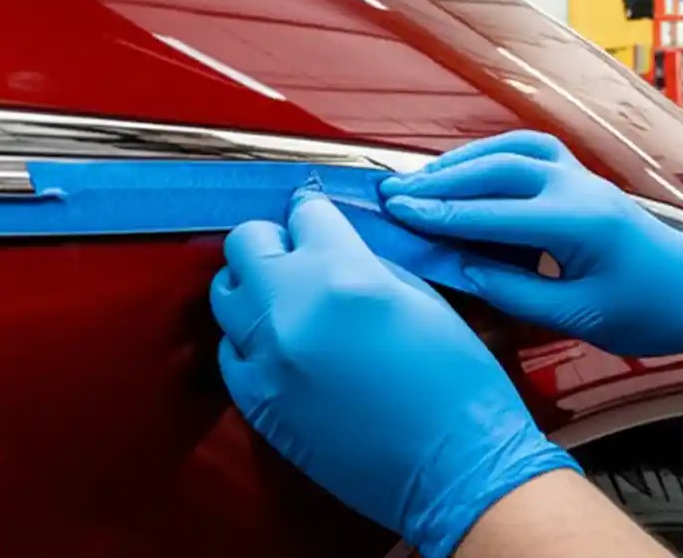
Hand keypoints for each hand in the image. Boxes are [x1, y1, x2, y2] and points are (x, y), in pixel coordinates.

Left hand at [211, 190, 578, 557]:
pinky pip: (228, 350)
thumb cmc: (456, 382)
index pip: (303, 213)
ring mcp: (266, 358)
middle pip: (246, 242)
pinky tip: (282, 347)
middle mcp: (292, 309)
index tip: (319, 222)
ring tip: (287, 300)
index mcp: (344, 276)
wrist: (454, 469)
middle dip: (274, 241)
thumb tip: (331, 247)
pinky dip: (249, 340)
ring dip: (255, 287)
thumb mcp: (421, 296)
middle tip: (298, 257)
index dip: (315, 214)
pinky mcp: (256, 402)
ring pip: (226, 293)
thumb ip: (365, 262)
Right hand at [379, 130, 682, 356]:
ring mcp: (580, 175)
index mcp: (578, 223)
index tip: (398, 214)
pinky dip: (488, 157)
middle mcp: (577, 187)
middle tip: (393, 193)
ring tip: (418, 181)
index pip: (493, 213)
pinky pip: (527, 151)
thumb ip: (513, 291)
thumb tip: (458, 269)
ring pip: (509, 152)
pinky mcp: (580, 176)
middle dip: (440, 182)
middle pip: (495, 171)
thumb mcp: (577, 315)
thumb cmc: (647, 310)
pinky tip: (465, 170)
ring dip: (461, 163)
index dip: (441, 214)